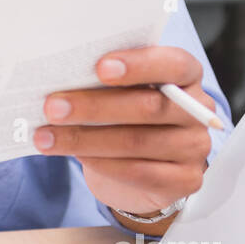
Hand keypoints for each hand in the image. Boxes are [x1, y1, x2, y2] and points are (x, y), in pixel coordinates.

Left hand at [33, 47, 217, 220]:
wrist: (138, 164)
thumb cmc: (124, 114)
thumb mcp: (119, 90)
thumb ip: (105, 80)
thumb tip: (61, 77)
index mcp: (186, 75)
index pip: (173, 64)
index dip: (138, 65)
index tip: (99, 67)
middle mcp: (197, 110)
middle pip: (149, 106)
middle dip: (94, 107)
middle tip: (52, 107)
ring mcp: (195, 147)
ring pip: (137, 142)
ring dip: (85, 139)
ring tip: (47, 137)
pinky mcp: (186, 179)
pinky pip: (139, 172)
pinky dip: (102, 164)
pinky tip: (75, 156)